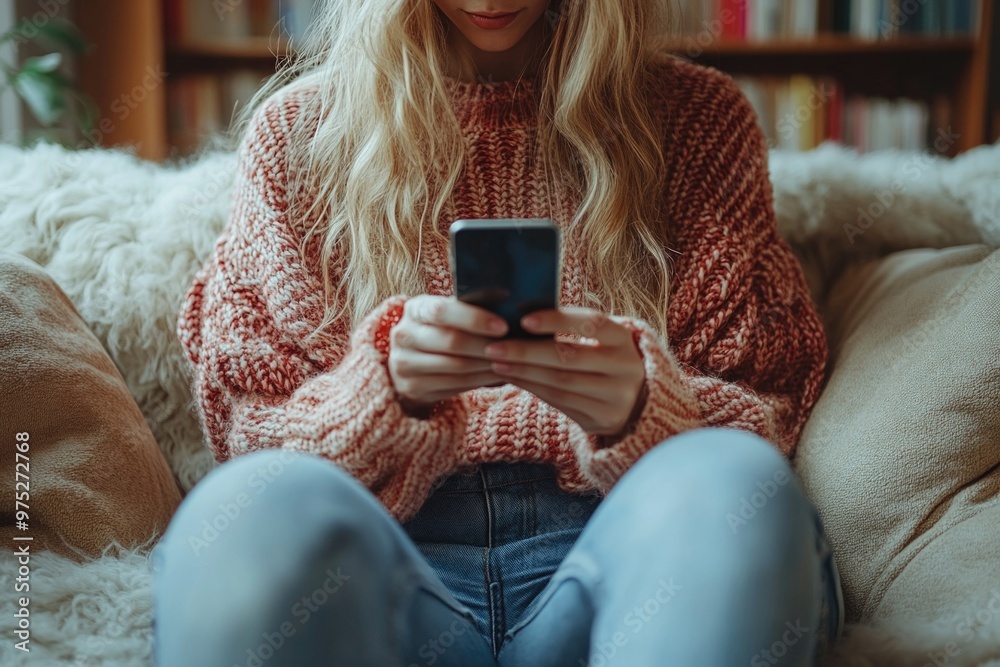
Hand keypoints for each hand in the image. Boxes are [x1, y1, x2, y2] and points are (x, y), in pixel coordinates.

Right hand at [388, 295, 508, 412]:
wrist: (411, 361)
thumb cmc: (440, 330)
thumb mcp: (447, 315)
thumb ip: (469, 308)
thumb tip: (506, 300)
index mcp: (415, 309)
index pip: (442, 311)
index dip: (474, 318)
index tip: (503, 326)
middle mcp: (404, 335)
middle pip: (451, 341)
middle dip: (486, 344)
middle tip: (513, 347)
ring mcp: (405, 364)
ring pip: (456, 366)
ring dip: (487, 364)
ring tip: (510, 360)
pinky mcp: (413, 387)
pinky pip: (455, 384)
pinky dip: (480, 380)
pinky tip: (497, 374)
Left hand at [482, 308, 647, 436]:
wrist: (638, 401)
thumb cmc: (605, 358)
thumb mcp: (602, 340)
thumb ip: (572, 327)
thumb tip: (520, 315)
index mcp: (624, 339)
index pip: (591, 323)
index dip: (558, 320)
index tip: (523, 320)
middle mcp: (625, 368)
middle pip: (569, 359)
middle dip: (527, 352)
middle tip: (494, 347)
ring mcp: (616, 397)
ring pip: (561, 383)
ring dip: (524, 372)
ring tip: (497, 362)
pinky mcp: (602, 419)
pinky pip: (560, 403)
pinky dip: (533, 389)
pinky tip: (514, 378)